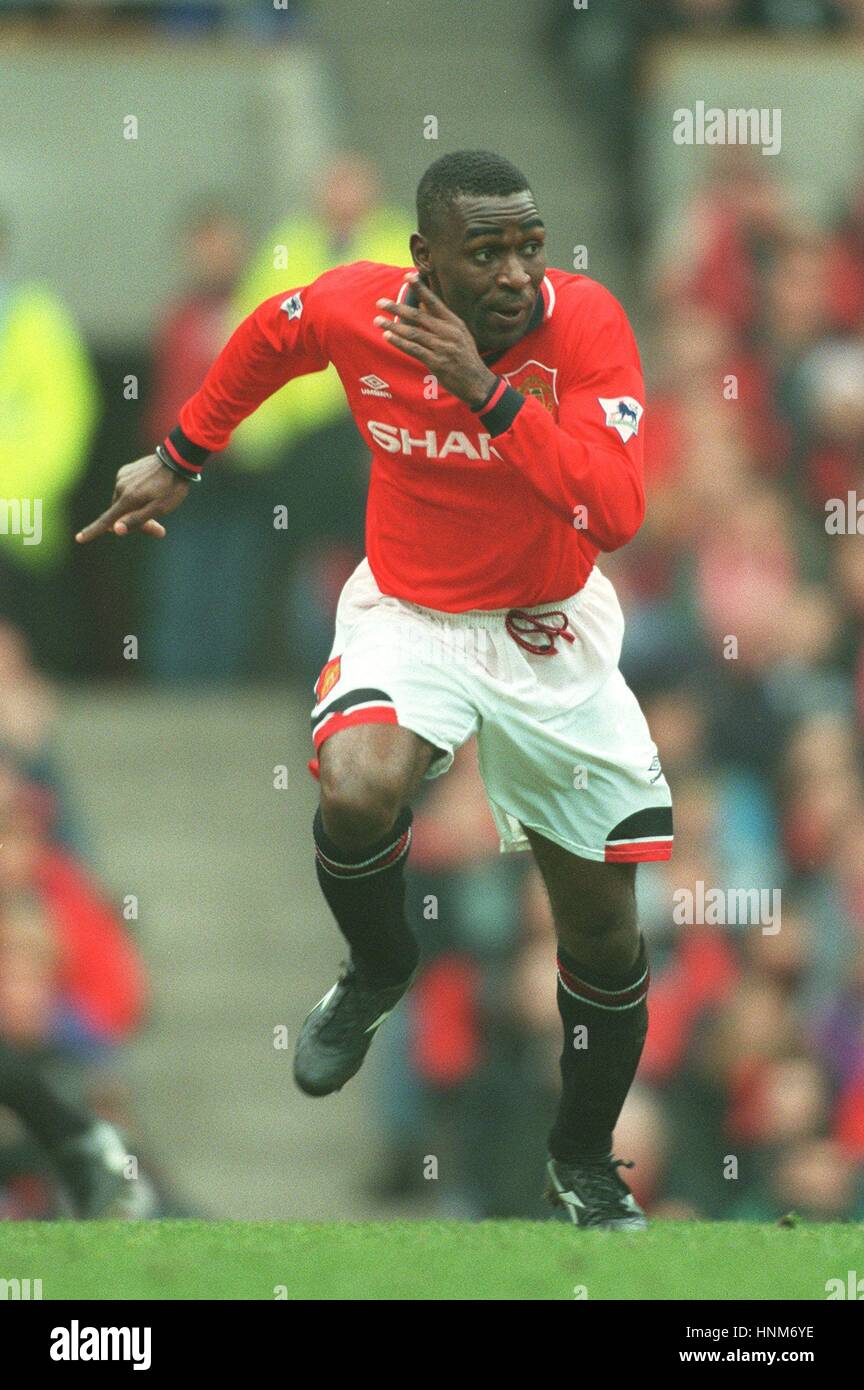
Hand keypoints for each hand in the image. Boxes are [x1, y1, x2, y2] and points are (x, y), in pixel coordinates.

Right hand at [75, 454, 189, 542]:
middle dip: (134, 523)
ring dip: (135, 509)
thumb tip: (115, 529)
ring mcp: (122, 477)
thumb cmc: (172, 487)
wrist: (177, 459)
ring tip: (157, 506)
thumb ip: (137, 519)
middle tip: (159, 529)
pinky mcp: (126, 471)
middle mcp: (121, 487)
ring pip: (123, 502)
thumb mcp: (159, 508)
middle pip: (120, 514)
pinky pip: (126, 489)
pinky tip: (151, 492)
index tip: (79, 539)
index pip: (107, 519)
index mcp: (128, 498)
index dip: (93, 531)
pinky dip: (135, 496)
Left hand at [374, 273, 496, 408]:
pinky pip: (414, 350)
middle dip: (397, 308)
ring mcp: (443, 348)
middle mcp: (449, 333)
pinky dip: (399, 342)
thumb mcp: (459, 335)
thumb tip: (422, 304)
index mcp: (454, 323)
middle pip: (419, 316)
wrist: (478, 383)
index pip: (434, 302)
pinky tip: (387, 336)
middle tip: (380, 302)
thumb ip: (440, 320)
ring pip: (413, 333)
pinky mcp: (437, 362)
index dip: (421, 288)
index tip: (408, 276)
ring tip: (377, 320)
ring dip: (393, 326)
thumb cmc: (466, 358)